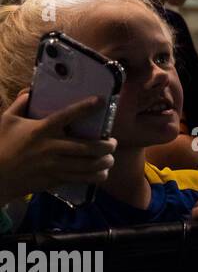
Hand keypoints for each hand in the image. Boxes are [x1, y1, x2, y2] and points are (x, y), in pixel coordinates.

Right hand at [0, 91, 116, 205]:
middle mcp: (51, 147)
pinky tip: (101, 173)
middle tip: (113, 143)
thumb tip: (30, 91)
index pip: (67, 115)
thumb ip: (20, 104)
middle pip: (89, 147)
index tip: (101, 101)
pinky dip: (95, 176)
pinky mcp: (54, 179)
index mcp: (41, 129)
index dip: (86, 107)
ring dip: (105, 162)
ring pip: (89, 165)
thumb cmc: (0, 145)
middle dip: (108, 146)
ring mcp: (54, 165)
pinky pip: (80, 179)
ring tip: (110, 158)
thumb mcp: (7, 121)